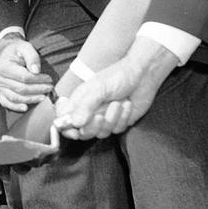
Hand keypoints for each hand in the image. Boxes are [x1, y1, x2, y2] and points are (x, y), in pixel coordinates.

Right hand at [0, 35, 52, 112]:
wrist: (4, 51)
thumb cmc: (16, 50)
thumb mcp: (25, 47)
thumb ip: (32, 57)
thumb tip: (36, 71)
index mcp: (4, 67)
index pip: (24, 77)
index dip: (38, 80)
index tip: (49, 79)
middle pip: (21, 89)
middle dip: (38, 90)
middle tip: (50, 88)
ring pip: (15, 98)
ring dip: (31, 99)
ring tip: (43, 97)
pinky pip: (6, 102)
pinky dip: (16, 107)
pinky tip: (26, 107)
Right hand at [55, 34, 181, 139]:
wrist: (143, 75)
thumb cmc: (119, 75)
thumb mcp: (99, 87)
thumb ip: (86, 105)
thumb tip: (75, 122)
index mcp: (79, 101)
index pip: (64, 119)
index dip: (66, 128)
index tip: (74, 129)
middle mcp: (90, 111)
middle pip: (82, 132)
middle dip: (92, 127)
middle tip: (99, 117)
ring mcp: (104, 118)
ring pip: (101, 133)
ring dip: (111, 119)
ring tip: (117, 103)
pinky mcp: (119, 122)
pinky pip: (117, 130)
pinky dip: (123, 117)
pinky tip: (127, 104)